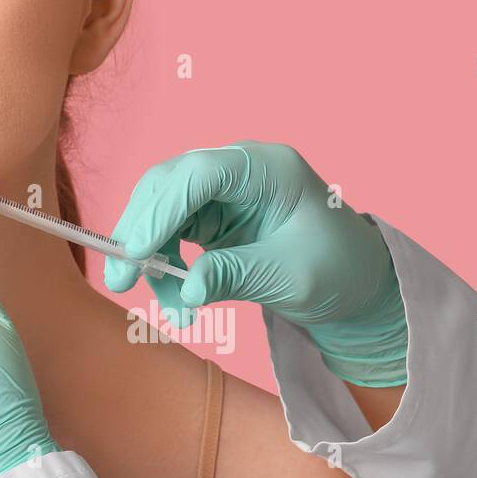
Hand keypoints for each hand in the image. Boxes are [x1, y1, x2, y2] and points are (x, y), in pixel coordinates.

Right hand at [103, 140, 407, 386]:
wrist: (356, 281)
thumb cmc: (338, 269)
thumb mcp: (293, 278)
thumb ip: (237, 276)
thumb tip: (188, 289)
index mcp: (267, 168)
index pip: (200, 173)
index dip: (162, 209)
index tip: (136, 252)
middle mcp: (236, 169)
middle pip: (168, 185)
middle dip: (139, 232)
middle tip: (121, 283)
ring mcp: (219, 191)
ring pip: (159, 210)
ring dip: (149, 256)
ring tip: (172, 309)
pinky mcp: (208, 215)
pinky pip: (168, 232)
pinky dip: (163, 264)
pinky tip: (178, 297)